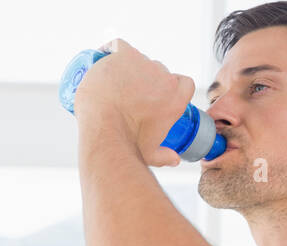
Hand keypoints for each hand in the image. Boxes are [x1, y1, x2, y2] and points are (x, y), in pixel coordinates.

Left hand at [74, 39, 195, 166]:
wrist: (106, 133)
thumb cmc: (128, 146)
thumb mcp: (150, 154)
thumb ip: (164, 157)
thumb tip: (175, 160)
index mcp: (176, 98)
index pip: (183, 84)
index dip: (172, 88)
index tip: (157, 96)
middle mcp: (164, 78)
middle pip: (158, 73)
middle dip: (145, 82)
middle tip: (127, 97)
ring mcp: (143, 64)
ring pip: (137, 61)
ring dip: (127, 71)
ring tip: (111, 86)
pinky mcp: (123, 55)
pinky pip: (118, 45)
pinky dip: (111, 50)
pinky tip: (103, 59)